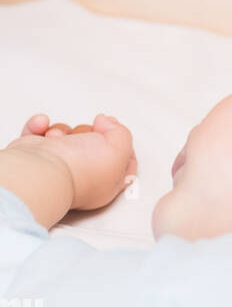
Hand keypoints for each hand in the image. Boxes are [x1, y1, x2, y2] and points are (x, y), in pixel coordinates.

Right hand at [3, 114, 135, 223]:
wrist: (39, 172)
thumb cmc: (79, 169)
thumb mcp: (120, 150)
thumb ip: (122, 133)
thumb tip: (105, 123)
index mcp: (104, 183)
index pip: (119, 163)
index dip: (120, 143)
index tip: (115, 131)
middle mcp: (79, 176)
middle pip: (91, 143)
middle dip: (88, 132)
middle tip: (85, 137)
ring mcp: (56, 166)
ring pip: (66, 136)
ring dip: (61, 130)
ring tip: (57, 139)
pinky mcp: (35, 156)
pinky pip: (40, 132)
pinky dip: (39, 126)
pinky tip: (43, 128)